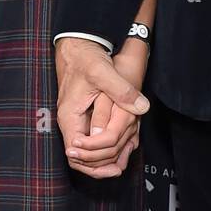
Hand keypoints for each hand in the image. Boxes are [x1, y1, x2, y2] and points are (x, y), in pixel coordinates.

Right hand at [55, 38, 150, 178]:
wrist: (79, 44)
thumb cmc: (86, 57)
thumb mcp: (103, 72)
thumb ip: (121, 91)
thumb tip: (141, 108)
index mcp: (69, 116)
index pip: (75, 153)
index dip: (93, 164)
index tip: (114, 166)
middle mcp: (71, 121)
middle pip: (81, 157)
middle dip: (100, 165)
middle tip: (121, 167)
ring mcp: (77, 119)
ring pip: (87, 149)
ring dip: (104, 157)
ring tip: (123, 160)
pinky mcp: (85, 114)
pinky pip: (93, 137)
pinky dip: (105, 145)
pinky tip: (122, 145)